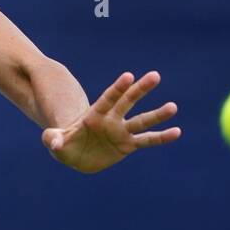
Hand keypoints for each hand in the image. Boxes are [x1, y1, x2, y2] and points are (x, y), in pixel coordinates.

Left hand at [41, 71, 180, 173]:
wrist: (76, 154)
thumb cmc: (64, 143)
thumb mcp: (54, 140)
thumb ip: (53, 138)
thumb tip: (54, 143)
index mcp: (94, 115)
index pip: (107, 99)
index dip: (118, 88)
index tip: (129, 75)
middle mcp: (111, 120)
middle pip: (128, 102)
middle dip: (140, 89)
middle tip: (155, 75)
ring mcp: (121, 132)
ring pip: (142, 121)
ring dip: (157, 115)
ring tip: (173, 106)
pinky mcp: (127, 145)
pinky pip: (147, 141)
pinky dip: (161, 137)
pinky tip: (177, 132)